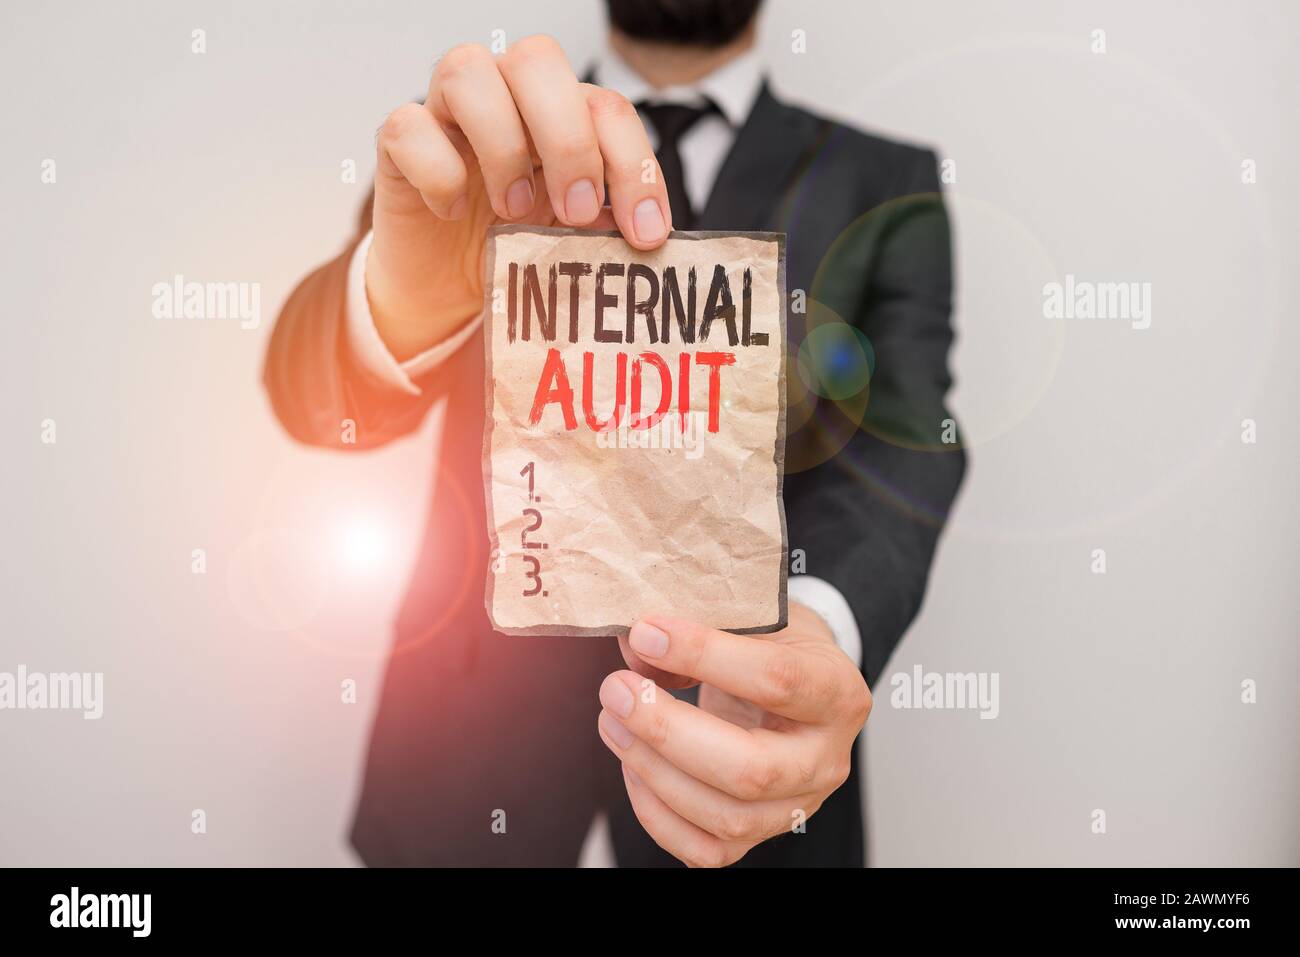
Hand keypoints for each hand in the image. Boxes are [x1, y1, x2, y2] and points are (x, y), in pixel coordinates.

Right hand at [366, 34, 671, 360]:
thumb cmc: (514, 249)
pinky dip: (438, 173)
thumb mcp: (574, 241)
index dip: (634, 165)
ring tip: (513, 210)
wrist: (449, 289)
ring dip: (502, 145)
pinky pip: (408, 126)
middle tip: (577, 211)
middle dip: (568, 139)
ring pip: (466, 70)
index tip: (646, 233)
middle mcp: (504, 94)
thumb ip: (609, 226)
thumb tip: (648, 236)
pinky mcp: (399, 142)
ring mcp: (447, 111)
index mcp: (559, 111)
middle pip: (537, 60)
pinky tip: (453, 212)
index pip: (605, 106)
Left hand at [597, 603, 871, 866]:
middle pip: (750, 770)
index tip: (647, 633)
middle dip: (668, 732)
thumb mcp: (752, 617)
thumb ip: (698, 626)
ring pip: (725, 817)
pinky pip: (705, 850)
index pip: (775, 680)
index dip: (703, 655)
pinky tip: (634, 766)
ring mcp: (798, 805)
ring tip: (613, 721)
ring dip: (651, 770)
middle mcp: (827, 759)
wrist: (803, 684)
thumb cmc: (778, 646)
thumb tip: (636, 646)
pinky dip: (657, 813)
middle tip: (617, 691)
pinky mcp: (762, 834)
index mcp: (836, 692)